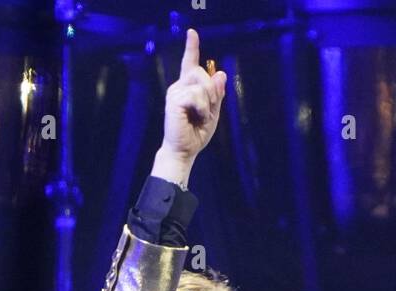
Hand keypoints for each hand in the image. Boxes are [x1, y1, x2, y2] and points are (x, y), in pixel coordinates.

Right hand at [153, 29, 225, 181]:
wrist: (184, 151)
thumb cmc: (196, 134)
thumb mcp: (212, 113)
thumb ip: (217, 94)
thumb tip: (221, 73)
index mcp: (188, 87)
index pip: (190, 63)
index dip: (191, 47)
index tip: (192, 33)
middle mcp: (179, 86)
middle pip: (201, 72)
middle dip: (212, 90)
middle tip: (209, 110)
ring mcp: (175, 92)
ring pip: (200, 83)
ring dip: (208, 101)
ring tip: (202, 116)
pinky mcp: (174, 100)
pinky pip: (196, 95)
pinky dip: (202, 108)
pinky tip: (198, 117)